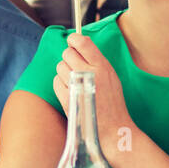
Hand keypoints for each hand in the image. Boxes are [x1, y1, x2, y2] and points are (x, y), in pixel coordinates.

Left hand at [53, 33, 132, 158]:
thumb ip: (96, 59)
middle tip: (76, 65)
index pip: (82, 42)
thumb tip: (80, 41)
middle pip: (67, 53)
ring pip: (60, 66)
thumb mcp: (111, 75)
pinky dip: (60, 83)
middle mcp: (88, 74)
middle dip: (70, 57)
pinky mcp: (67, 98)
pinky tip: (71, 89)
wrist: (112, 128)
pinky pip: (56, 81)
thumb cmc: (112, 100)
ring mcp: (76, 86)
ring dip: (65, 71)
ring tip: (75, 80)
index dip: (74, 39)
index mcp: (102, 66)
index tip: (73, 41)